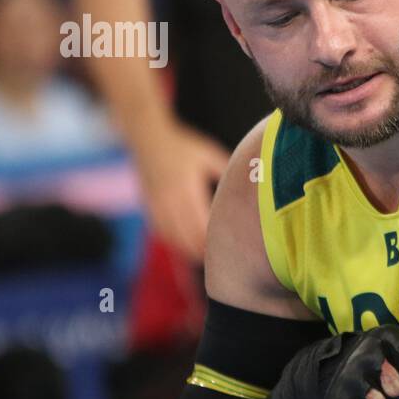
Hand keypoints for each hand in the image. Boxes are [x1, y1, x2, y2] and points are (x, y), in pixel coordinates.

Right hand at [134, 120, 228, 262]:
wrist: (147, 138)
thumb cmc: (184, 147)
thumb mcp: (208, 155)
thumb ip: (226, 172)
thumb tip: (252, 183)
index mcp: (185, 187)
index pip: (199, 223)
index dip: (212, 239)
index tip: (229, 246)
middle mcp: (168, 199)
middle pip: (186, 235)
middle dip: (203, 249)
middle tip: (223, 259)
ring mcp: (156, 204)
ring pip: (172, 237)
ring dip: (189, 249)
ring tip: (207, 258)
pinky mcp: (148, 207)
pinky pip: (161, 232)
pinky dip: (175, 242)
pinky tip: (187, 248)